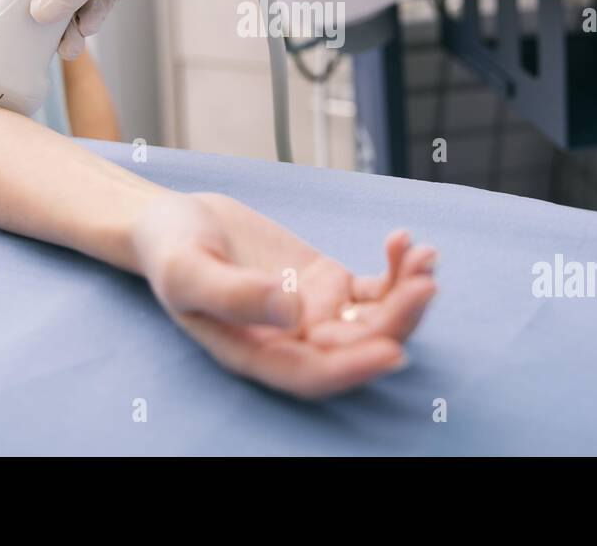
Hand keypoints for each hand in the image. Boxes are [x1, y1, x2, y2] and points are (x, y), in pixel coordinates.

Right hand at [132, 192, 436, 399]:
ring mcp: (315, 313)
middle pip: (356, 346)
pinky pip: (373, 288)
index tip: (392, 351)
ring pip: (375, 320)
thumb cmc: (171, 250)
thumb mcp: (187, 270)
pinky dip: (395, 270)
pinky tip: (404, 242)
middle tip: (425, 284)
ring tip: (425, 257)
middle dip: (396, 321)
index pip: (312, 374)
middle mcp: (292, 342)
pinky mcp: (328, 284)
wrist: (175, 221)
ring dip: (405, 294)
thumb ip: (233, 295)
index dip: (354, 369)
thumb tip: (292, 313)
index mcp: (255, 353)